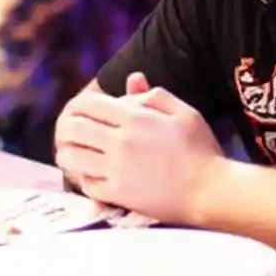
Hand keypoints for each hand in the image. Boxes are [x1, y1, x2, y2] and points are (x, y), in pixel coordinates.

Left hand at [54, 73, 223, 223]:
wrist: (209, 191)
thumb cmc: (201, 149)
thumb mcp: (184, 112)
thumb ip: (155, 94)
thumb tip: (133, 81)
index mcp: (135, 118)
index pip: (89, 104)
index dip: (79, 105)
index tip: (80, 110)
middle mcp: (120, 142)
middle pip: (74, 128)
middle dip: (65, 126)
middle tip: (67, 130)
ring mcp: (117, 170)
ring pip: (72, 157)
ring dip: (67, 151)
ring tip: (70, 150)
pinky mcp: (118, 194)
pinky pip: (85, 184)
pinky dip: (81, 177)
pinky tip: (86, 173)